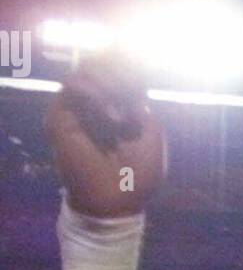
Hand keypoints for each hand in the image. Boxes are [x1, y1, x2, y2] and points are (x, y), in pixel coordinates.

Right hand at [46, 56, 165, 216]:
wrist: (114, 203)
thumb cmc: (137, 180)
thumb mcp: (154, 142)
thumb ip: (146, 113)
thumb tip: (137, 92)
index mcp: (116, 111)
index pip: (116, 75)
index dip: (129, 68)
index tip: (144, 79)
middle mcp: (94, 106)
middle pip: (100, 66)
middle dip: (120, 72)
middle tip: (134, 91)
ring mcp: (76, 110)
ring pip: (86, 71)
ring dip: (109, 83)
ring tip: (122, 114)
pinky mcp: (61, 116)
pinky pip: (73, 85)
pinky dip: (95, 93)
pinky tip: (112, 116)